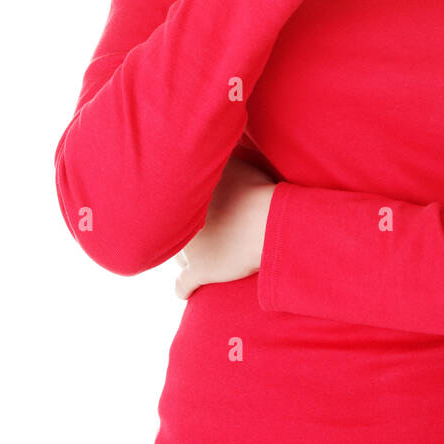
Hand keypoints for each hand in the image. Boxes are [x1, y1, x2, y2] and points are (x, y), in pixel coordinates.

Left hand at [174, 157, 277, 299]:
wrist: (269, 221)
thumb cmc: (258, 191)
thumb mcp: (236, 165)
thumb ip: (219, 163)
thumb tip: (214, 152)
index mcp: (188, 198)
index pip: (177, 205)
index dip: (188, 208)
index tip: (201, 209)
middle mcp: (181, 221)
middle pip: (175, 230)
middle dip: (185, 232)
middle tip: (204, 232)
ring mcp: (188, 248)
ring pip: (177, 256)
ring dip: (186, 258)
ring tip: (202, 257)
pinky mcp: (199, 271)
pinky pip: (182, 286)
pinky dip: (185, 289)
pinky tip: (187, 291)